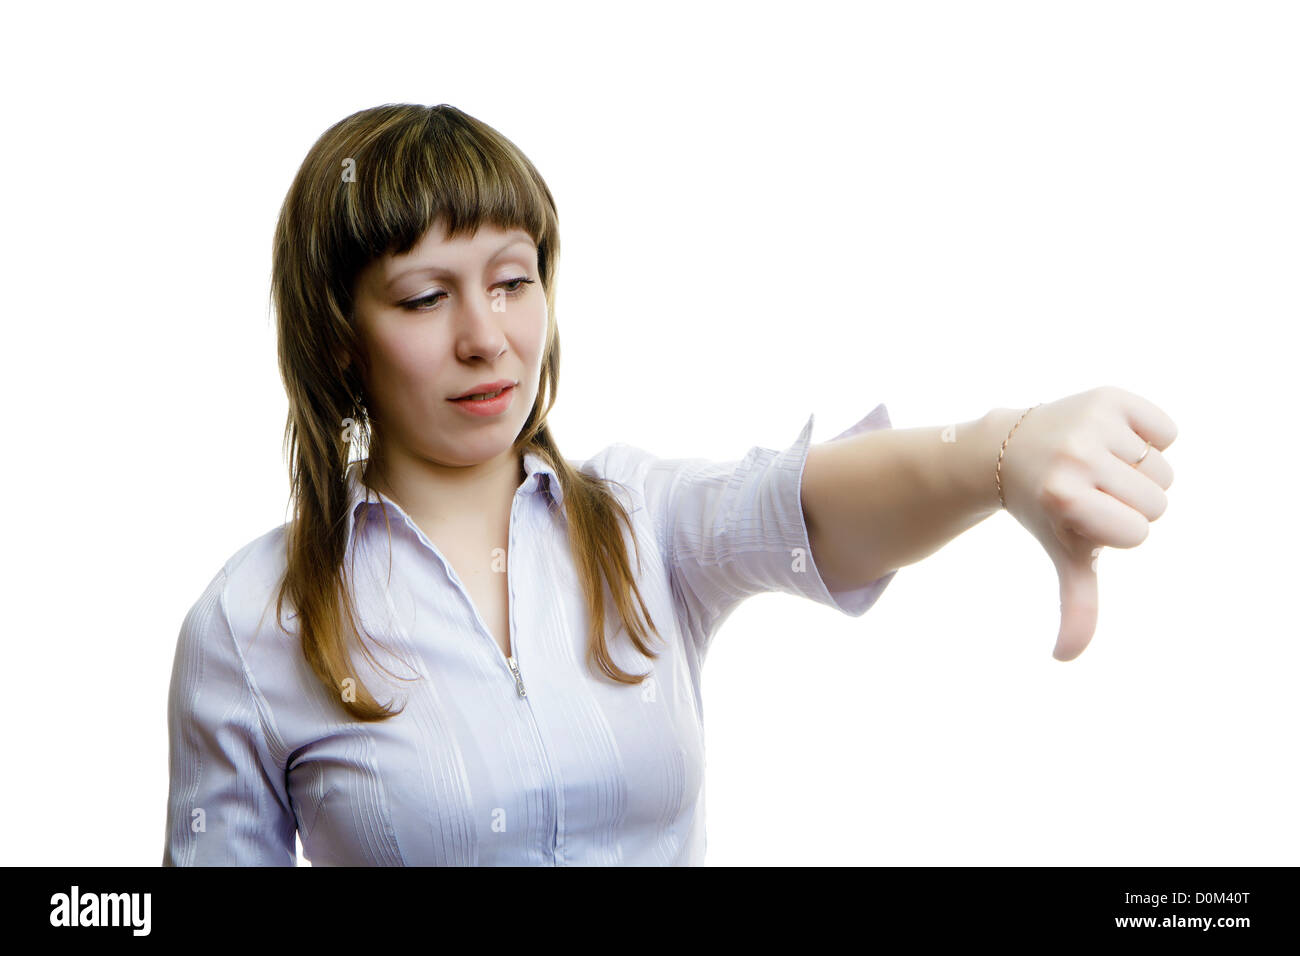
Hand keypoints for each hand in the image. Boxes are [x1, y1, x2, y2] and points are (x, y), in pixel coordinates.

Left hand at [994, 387, 1176, 660]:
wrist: (1009, 448)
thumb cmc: (1046, 509)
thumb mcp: (1063, 554)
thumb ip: (1076, 606)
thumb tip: (1064, 657)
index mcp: (1065, 499)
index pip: (1138, 533)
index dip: (1119, 529)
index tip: (1085, 516)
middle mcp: (1076, 458)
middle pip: (1156, 501)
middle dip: (1131, 501)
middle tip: (1091, 488)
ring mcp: (1092, 422)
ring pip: (1163, 468)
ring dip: (1139, 470)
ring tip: (1097, 464)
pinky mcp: (1109, 396)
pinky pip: (1166, 429)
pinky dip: (1149, 435)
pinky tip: (1110, 437)